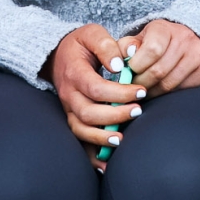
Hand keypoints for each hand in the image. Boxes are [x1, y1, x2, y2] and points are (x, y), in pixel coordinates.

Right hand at [48, 24, 144, 169]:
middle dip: (114, 115)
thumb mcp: (92, 33)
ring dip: (101, 137)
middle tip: (138, 111)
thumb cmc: (81, 44)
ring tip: (122, 139)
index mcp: (74, 72)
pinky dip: (90, 156)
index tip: (141, 91)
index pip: (95, 87)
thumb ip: (106, 45)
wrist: (58, 55)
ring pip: (80, 130)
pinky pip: (78, 141)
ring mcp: (68, 109)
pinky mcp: (72, 118)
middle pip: (88, 112)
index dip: (119, 93)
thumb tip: (119, 64)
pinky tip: (105, 166)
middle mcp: (68, 94)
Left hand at [124, 19, 199, 96]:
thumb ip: (127, 46)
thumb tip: (120, 59)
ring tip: (144, 90)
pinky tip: (159, 91)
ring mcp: (197, 56)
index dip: (137, 65)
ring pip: (168, 85)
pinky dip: (166, 95)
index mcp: (164, 28)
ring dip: (152, 92)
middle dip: (141, 83)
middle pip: (158, 72)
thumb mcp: (143, 37)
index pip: (152, 50)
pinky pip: (180, 91)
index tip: (131, 69)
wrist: (196, 37)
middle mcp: (184, 40)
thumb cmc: (161, 41)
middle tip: (133, 86)